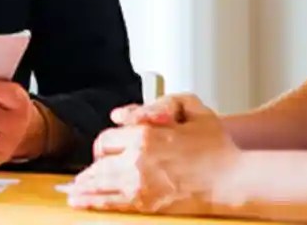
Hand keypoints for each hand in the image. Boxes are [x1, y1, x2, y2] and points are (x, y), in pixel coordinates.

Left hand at [65, 94, 239, 215]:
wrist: (233, 180)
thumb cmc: (217, 147)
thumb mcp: (192, 109)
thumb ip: (159, 102)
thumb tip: (122, 114)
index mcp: (146, 133)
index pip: (108, 136)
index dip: (106, 143)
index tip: (107, 148)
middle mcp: (137, 157)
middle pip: (99, 159)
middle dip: (94, 164)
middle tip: (89, 171)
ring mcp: (138, 181)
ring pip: (98, 181)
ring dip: (84, 185)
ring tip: (73, 190)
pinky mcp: (144, 202)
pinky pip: (108, 202)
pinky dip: (90, 201)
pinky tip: (78, 201)